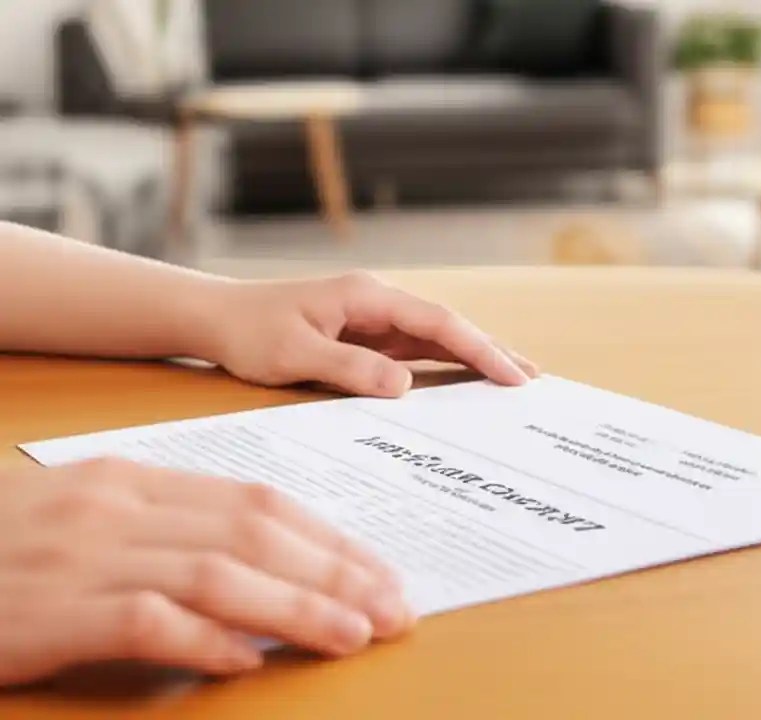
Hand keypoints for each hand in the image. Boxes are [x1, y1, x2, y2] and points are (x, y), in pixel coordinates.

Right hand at [0, 458, 412, 686]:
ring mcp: (81, 556)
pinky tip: (244, 663)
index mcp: (136, 481)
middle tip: (394, 607)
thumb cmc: (7, 550)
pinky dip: (201, 642)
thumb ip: (174, 537)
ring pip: (217, 574)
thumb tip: (267, 577)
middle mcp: (117, 508)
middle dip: (337, 572)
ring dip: (296, 607)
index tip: (382, 571)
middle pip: (255, 534)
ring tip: (353, 633)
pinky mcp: (47, 610)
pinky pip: (142, 621)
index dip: (331, 539)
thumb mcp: (92, 524)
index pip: (261, 503)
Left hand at [205, 271, 537, 397]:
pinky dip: (448, 366)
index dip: (479, 349)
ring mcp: (374, 320)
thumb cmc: (248, 331)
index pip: (437, 323)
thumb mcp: (293, 355)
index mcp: (367, 297)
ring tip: (516, 380)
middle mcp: (378, 303)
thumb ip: (349, 370)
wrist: (215, 317)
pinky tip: (470, 381)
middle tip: (533, 380)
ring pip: (438, 339)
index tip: (512, 375)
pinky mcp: (367, 338)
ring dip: (476, 358)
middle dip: (492, 351)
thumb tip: (404, 387)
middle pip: (448, 327)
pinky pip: (417, 353)